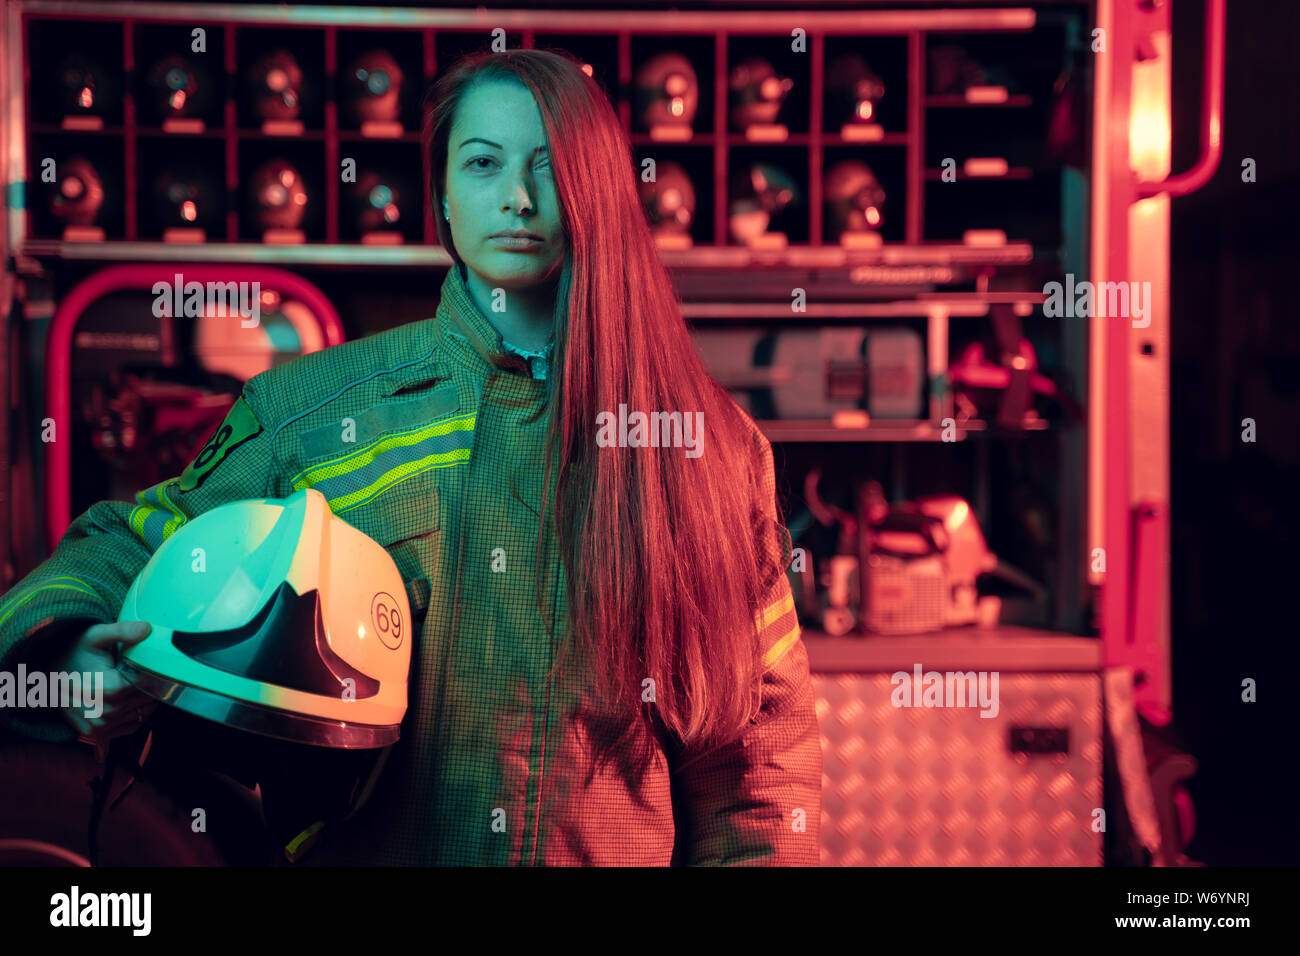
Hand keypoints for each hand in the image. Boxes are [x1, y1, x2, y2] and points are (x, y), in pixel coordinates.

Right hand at [51, 620, 158, 758]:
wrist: (49, 672)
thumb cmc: (76, 650)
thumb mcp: (97, 635)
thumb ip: (122, 631)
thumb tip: (147, 628)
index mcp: (105, 688)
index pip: (146, 684)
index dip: (153, 673)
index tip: (152, 663)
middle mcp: (102, 711)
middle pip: (145, 699)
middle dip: (151, 685)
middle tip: (145, 670)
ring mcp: (99, 725)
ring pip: (142, 713)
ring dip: (145, 699)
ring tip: (135, 683)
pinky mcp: (97, 733)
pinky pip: (132, 725)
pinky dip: (136, 713)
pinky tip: (129, 698)